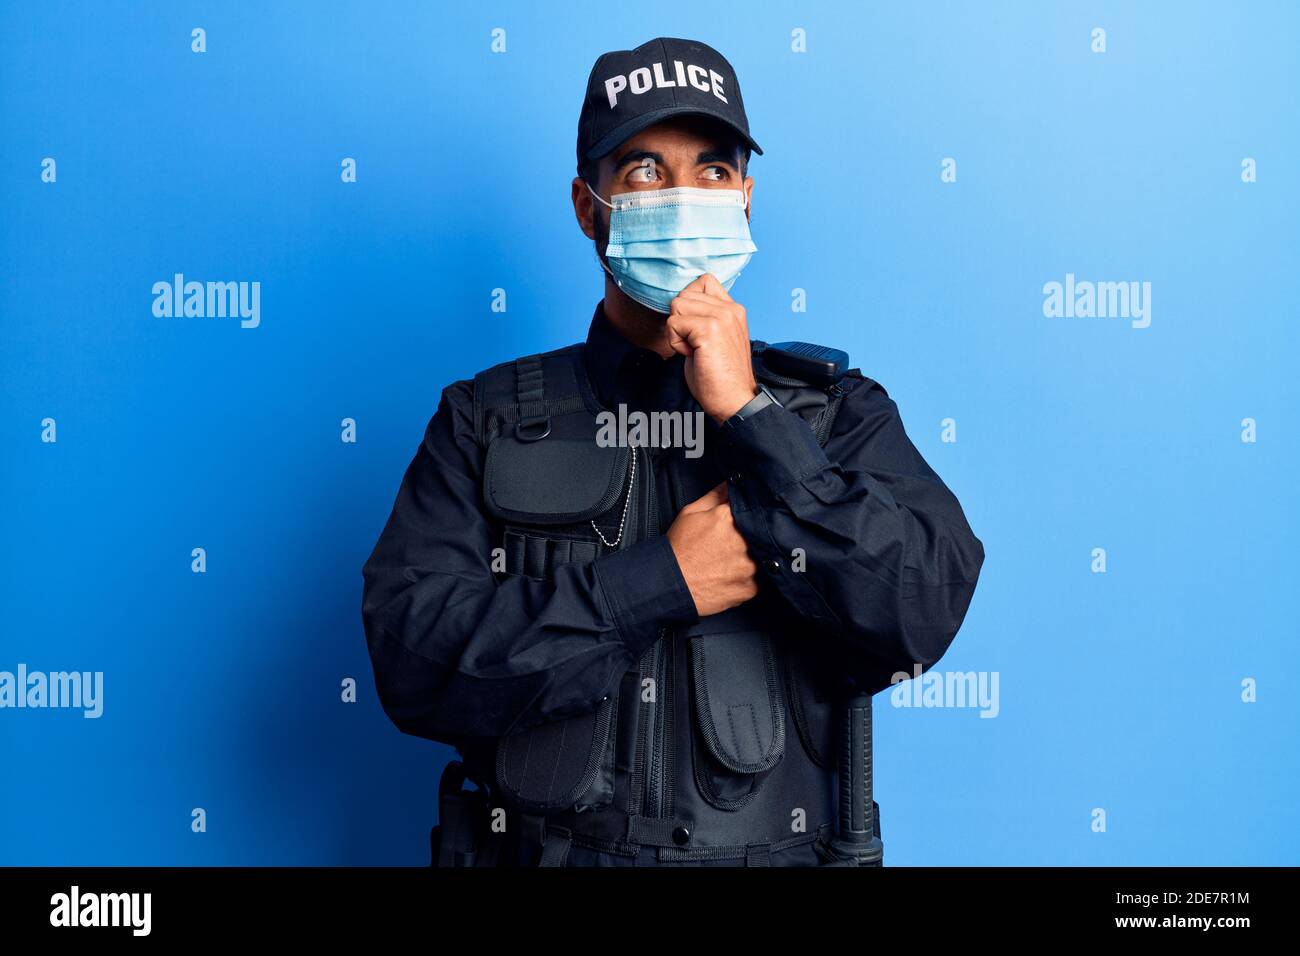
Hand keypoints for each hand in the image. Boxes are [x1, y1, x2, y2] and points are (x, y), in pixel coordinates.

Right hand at [666, 482, 758, 616]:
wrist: (670, 585)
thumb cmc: (679, 548)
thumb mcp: (691, 513)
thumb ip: (716, 495)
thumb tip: (734, 482)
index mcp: (729, 518)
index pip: (751, 507)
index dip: (749, 513)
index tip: (746, 517)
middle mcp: (744, 541)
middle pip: (761, 532)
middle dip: (752, 535)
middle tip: (735, 542)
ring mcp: (749, 566)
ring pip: (762, 556)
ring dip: (753, 556)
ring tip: (732, 560)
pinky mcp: (751, 587)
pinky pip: (759, 579)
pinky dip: (749, 577)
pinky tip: (732, 575)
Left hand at [668, 274, 758, 421]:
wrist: (734, 401)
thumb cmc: (720, 376)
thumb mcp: (715, 337)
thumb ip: (704, 316)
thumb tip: (679, 304)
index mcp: (734, 309)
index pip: (703, 281)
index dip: (690, 304)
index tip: (697, 330)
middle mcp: (731, 308)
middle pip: (684, 294)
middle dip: (681, 320)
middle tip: (696, 345)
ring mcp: (721, 317)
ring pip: (677, 305)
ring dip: (677, 331)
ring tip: (695, 349)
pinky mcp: (709, 330)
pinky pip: (674, 323)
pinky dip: (676, 342)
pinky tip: (693, 355)